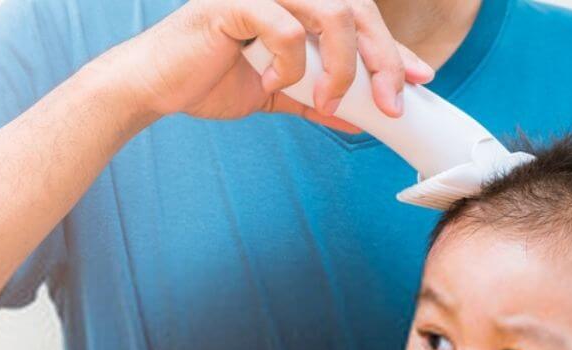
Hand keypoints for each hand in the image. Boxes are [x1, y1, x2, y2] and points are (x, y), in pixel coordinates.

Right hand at [113, 0, 433, 131]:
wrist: (153, 87)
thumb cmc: (207, 79)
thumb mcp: (277, 92)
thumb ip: (316, 97)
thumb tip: (358, 117)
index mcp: (295, 1)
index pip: (359, 16)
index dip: (392, 48)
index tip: (419, 79)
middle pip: (356, 10)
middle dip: (382, 60)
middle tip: (390, 101)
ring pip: (332, 13)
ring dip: (343, 66)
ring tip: (329, 100)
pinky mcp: (232, 1)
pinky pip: (286, 27)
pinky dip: (290, 64)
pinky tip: (272, 83)